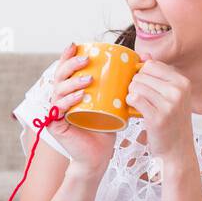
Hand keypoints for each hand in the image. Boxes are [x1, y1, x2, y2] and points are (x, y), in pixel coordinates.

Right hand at [39, 43, 116, 176]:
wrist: (99, 155)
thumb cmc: (106, 126)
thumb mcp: (116, 99)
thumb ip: (125, 80)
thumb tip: (145, 58)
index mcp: (71, 90)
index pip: (66, 69)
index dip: (67, 55)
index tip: (77, 45)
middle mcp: (60, 98)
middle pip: (59, 75)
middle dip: (70, 65)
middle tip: (86, 61)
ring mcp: (56, 111)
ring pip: (58, 90)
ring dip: (72, 83)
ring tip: (88, 80)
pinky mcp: (55, 124)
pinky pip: (57, 109)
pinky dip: (67, 101)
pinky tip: (79, 97)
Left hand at [126, 52, 194, 163]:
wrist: (177, 150)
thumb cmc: (171, 122)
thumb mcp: (171, 96)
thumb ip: (158, 75)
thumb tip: (143, 54)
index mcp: (182, 82)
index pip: (151, 65)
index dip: (141, 74)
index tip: (142, 86)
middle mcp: (179, 90)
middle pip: (142, 75)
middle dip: (134, 85)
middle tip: (138, 99)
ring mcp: (170, 104)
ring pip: (136, 86)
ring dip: (131, 95)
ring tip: (137, 105)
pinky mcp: (158, 117)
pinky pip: (134, 99)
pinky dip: (129, 103)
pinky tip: (133, 110)